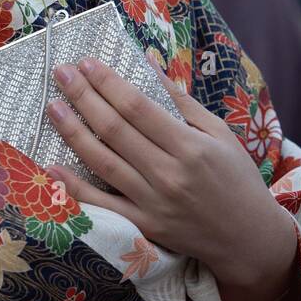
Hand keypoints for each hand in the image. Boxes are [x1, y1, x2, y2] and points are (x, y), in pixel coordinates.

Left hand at [43, 54, 296, 289]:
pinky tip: (52, 167)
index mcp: (189, 147)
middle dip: (83, 97)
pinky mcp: (144, 227)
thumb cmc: (236, 178)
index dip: (108, 83)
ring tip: (53, 107)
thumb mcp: (219, 133)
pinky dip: (74, 187)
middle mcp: (168, 174)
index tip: (86, 63)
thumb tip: (147, 65)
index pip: (137, 107)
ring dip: (73, 133)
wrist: (248, 237)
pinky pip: (102, 206)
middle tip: (60, 73)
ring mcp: (153, 203)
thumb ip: (181, 102)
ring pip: (102, 163)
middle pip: (114, 130)